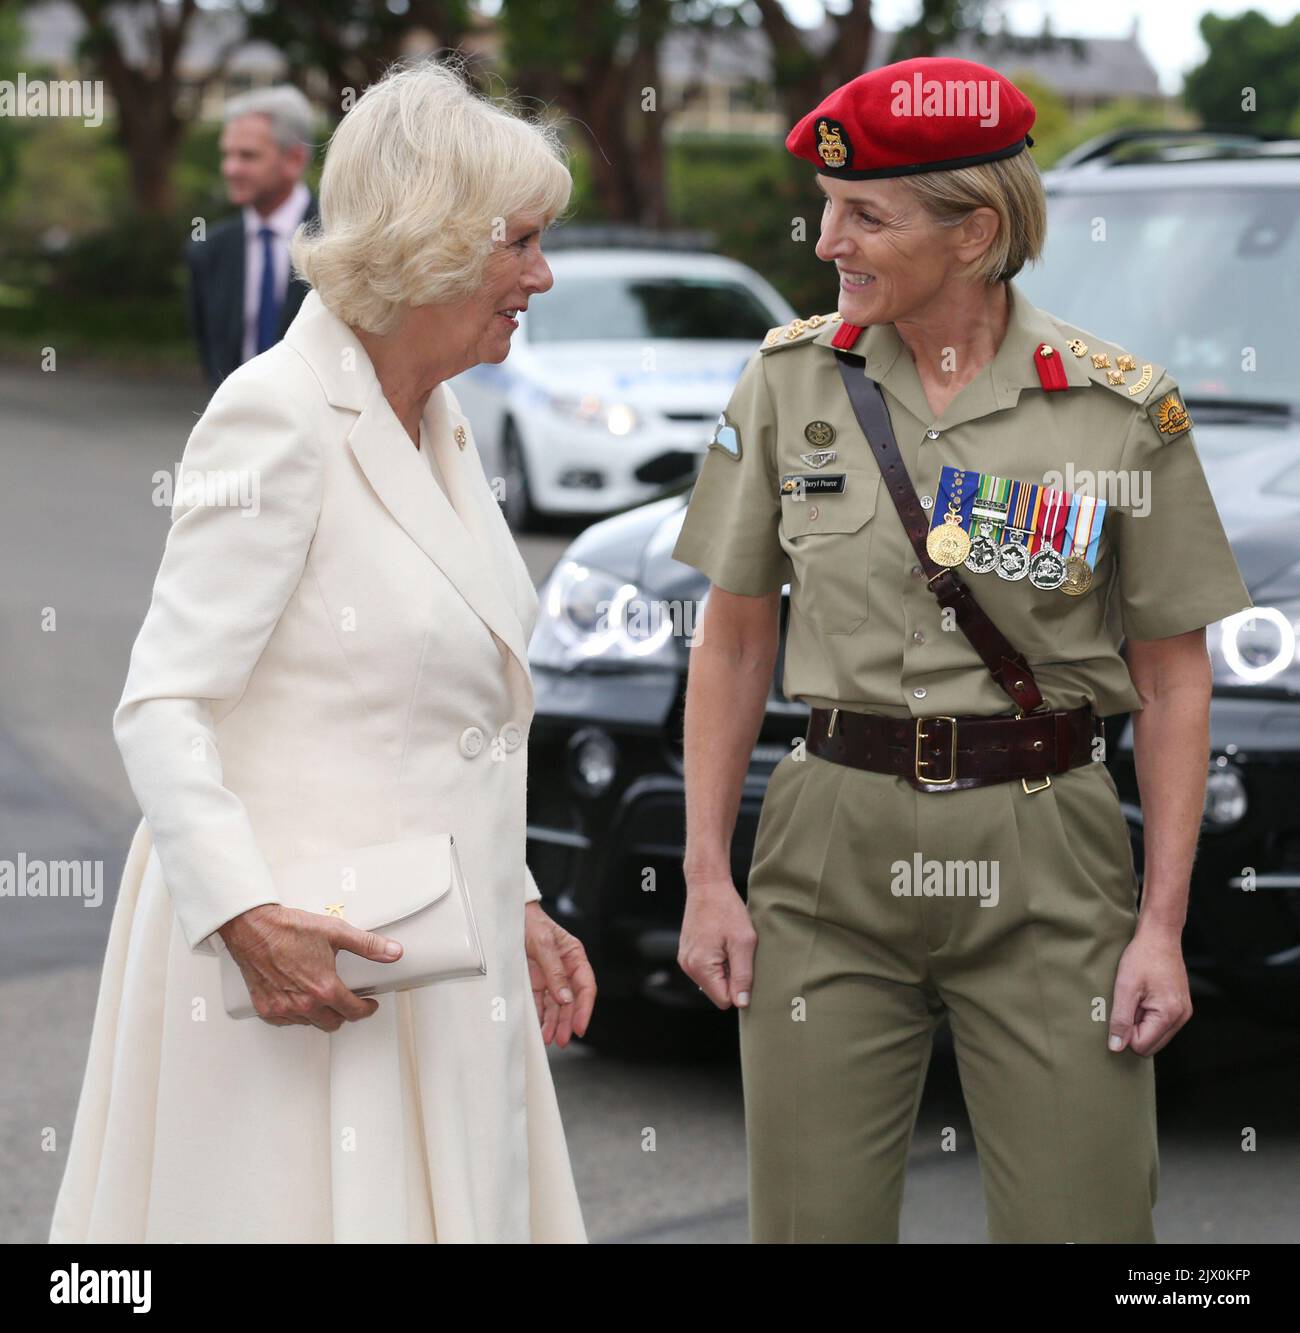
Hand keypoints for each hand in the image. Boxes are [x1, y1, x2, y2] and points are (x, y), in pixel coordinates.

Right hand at [218, 903, 403, 1030]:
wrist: (253, 928)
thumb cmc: (289, 929)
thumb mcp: (336, 932)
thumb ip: (368, 945)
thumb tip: (392, 951)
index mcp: (323, 988)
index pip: (353, 1011)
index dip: (366, 1009)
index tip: (369, 1004)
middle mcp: (303, 1004)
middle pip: (333, 1022)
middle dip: (345, 1013)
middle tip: (349, 1001)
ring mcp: (282, 1008)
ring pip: (310, 1023)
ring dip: (321, 1013)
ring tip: (324, 996)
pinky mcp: (265, 1008)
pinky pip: (287, 1021)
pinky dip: (297, 1014)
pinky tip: (300, 999)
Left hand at [524, 902, 594, 1046]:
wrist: (509, 915)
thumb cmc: (530, 922)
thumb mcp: (543, 944)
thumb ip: (555, 971)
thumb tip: (565, 997)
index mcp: (574, 956)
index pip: (586, 986)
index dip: (585, 1008)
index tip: (580, 1026)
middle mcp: (564, 968)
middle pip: (571, 1001)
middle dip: (568, 1021)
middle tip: (564, 1039)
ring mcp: (549, 976)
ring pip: (556, 1006)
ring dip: (555, 1023)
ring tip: (550, 1039)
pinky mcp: (534, 981)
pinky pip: (540, 1003)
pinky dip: (540, 1017)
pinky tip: (540, 1028)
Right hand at [678, 875, 754, 1008]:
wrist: (707, 886)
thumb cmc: (727, 909)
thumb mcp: (744, 942)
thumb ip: (743, 976)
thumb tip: (742, 1003)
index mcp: (701, 967)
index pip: (724, 1000)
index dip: (739, 988)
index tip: (745, 966)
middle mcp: (689, 967)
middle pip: (717, 992)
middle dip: (731, 978)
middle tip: (737, 952)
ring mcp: (686, 960)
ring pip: (712, 981)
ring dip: (725, 969)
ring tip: (729, 945)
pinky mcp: (687, 953)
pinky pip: (706, 969)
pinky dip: (717, 961)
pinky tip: (721, 942)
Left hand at [1108, 922, 1192, 1056]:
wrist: (1160, 936)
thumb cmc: (1142, 957)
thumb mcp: (1125, 987)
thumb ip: (1120, 1019)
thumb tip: (1116, 1047)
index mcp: (1169, 1015)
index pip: (1141, 1046)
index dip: (1125, 1031)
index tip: (1121, 1008)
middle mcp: (1181, 1018)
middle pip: (1150, 1044)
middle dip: (1134, 1028)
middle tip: (1129, 1003)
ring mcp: (1183, 1013)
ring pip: (1155, 1035)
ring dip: (1141, 1021)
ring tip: (1137, 997)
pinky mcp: (1181, 1007)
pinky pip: (1161, 1024)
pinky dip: (1148, 1015)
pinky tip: (1144, 996)